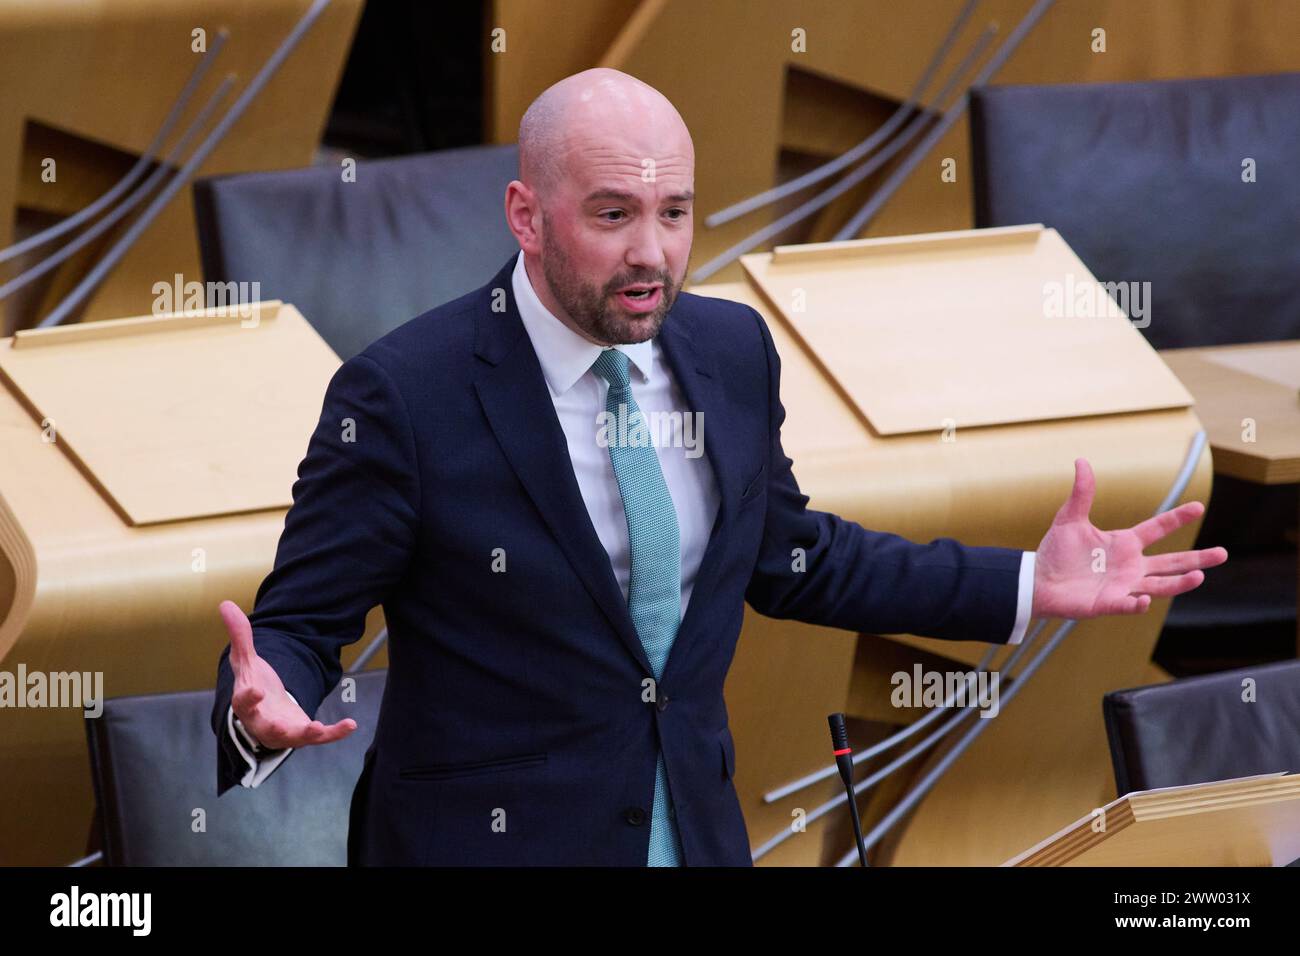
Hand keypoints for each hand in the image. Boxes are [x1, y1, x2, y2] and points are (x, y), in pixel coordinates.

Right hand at [221, 600, 356, 749]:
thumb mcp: (246, 660)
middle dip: (274, 728)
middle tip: (281, 727)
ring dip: (306, 734)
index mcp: (246, 703)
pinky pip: (319, 737)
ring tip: (318, 729)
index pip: (244, 702)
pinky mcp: (303, 733)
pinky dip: (334, 734)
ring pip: (293, 737)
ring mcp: (284, 731)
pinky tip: (350, 725)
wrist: (265, 711)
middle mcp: (263, 721)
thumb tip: (225, 604)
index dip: (248, 697)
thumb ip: (240, 635)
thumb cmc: (252, 684)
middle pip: (266, 728)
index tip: (254, 691)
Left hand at [1031, 459, 1227, 618]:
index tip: (1199, 506)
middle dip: (1197, 560)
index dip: (1177, 518)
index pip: (1158, 528)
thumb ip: (1081, 494)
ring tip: (1199, 577)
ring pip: (1160, 586)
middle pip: (1171, 562)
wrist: (1038, 581)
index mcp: (1125, 543)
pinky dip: (1136, 604)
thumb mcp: (1069, 519)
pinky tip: (1143, 600)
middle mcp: (1131, 566)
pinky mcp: (1109, 603)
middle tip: (1223, 554)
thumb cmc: (1057, 552)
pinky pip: (1127, 604)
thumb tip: (1081, 462)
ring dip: (1179, 583)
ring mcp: (1123, 586)